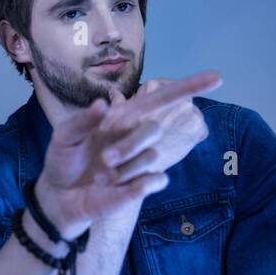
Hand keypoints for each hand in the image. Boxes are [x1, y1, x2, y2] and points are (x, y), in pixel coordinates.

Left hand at [36, 71, 222, 234]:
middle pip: (154, 130)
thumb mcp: (62, 137)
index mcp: (122, 118)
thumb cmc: (62, 160)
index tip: (217, 77)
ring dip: (124, 168)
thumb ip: (80, 120)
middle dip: (129, 146)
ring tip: (100, 177)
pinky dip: (136, 185)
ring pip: (152, 158)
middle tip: (104, 159)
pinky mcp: (140, 188)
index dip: (189, 87)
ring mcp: (141, 163)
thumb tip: (103, 104)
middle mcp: (136, 138)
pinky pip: (154, 182)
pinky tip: (115, 188)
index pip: (160, 99)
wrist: (58, 197)